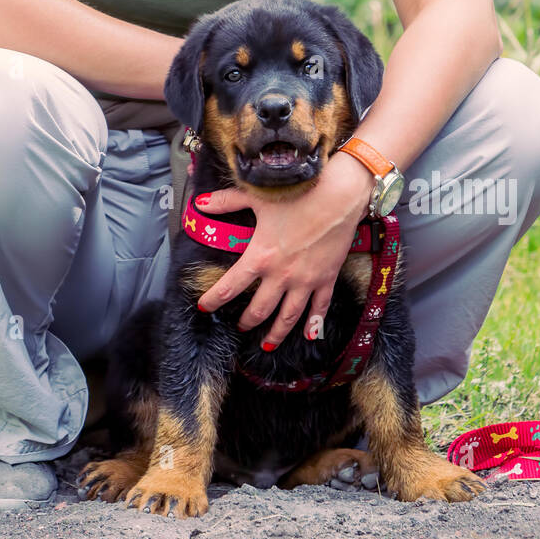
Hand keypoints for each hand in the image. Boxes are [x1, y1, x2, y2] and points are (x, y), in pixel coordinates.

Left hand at [193, 153, 376, 349]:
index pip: (230, 286)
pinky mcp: (326, 279)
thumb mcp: (257, 196)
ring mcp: (306, 281)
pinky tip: (308, 336)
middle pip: (259, 309)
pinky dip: (313, 324)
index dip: (214, 299)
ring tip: (266, 344)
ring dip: (276, 334)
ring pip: (287, 317)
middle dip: (247, 321)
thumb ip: (227, 201)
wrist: (339, 196)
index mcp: (260, 257)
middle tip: (240, 327)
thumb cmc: (297, 193)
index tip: (204, 307)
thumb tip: (200, 202)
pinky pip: (319, 308)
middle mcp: (281, 275)